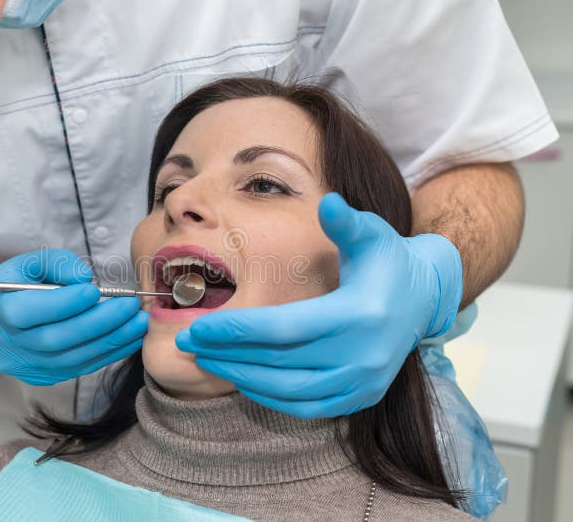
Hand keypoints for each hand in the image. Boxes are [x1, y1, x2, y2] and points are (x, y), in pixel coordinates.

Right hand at [0, 249, 146, 384]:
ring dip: (110, 340)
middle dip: (97, 323)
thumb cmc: (15, 284)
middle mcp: (8, 344)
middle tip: (129, 306)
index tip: (95, 291)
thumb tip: (84, 278)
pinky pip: (80, 368)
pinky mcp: (44, 377)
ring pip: (71, 359)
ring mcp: (26, 366)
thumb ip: (55, 263)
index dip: (63, 303)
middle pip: (55, 339)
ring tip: (138, 322)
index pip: (27, 312)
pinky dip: (108, 353)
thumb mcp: (27, 263)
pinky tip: (130, 338)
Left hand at [176, 193, 462, 417]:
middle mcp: (363, 356)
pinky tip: (242, 378)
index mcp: (359, 315)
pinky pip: (307, 406)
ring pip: (289, 390)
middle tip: (187, 343)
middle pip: (279, 362)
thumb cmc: (386, 261)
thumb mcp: (372, 235)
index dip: (236, 330)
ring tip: (207, 359)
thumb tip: (327, 204)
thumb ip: (346, 222)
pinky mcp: (361, 397)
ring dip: (241, 377)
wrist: (423, 300)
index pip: (283, 328)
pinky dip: (270, 396)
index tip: (195, 326)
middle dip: (227, 353)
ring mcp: (363, 383)